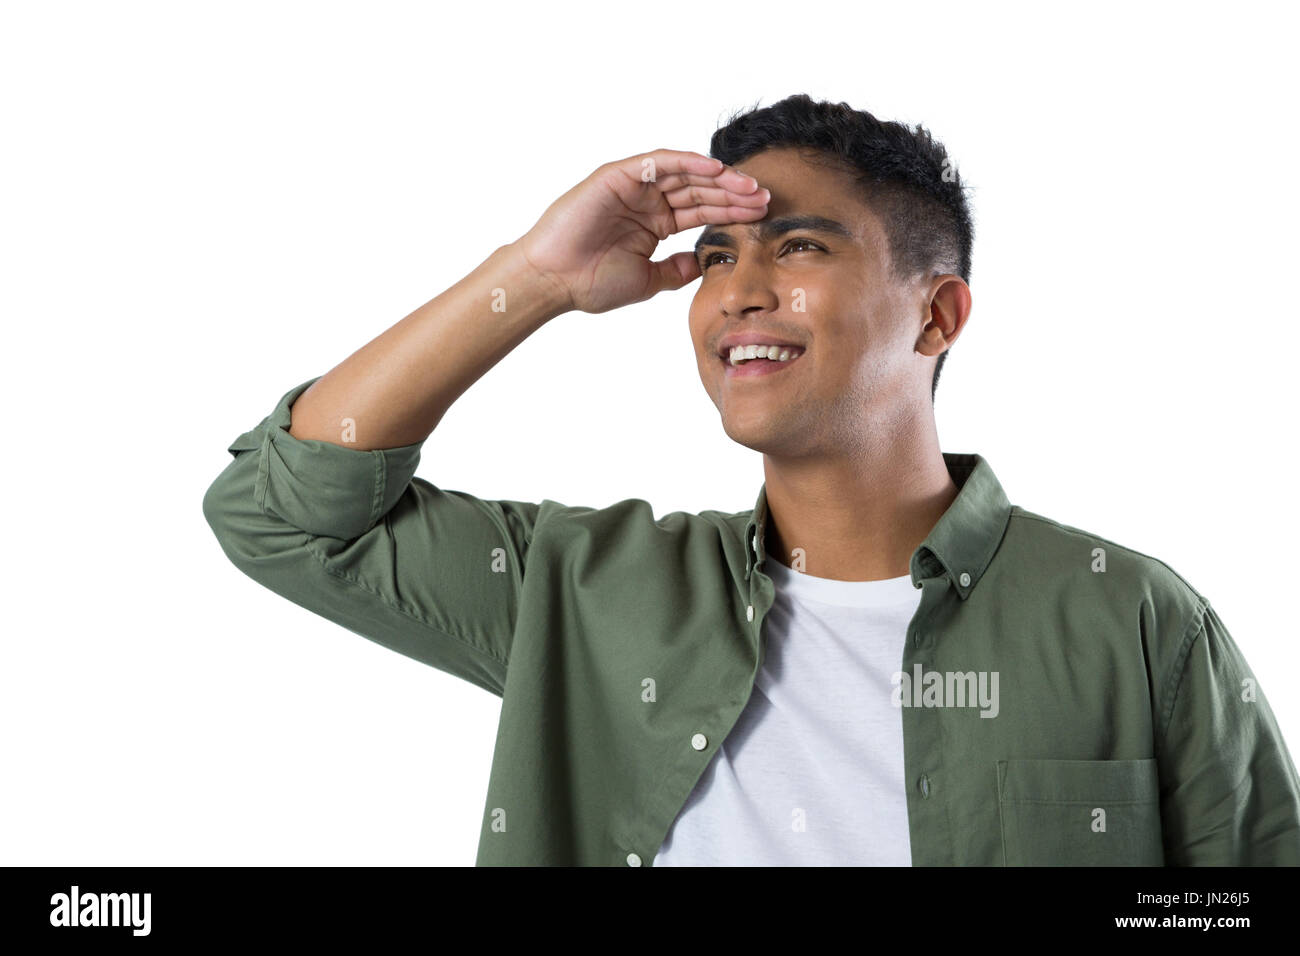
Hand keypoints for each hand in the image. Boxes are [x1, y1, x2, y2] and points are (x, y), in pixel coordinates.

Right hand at [510, 149, 768, 314]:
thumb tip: (705, 263)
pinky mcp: (617, 175)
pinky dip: (686, 162)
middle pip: (700, 189)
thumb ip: (677, 269)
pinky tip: (714, 169)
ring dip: (718, 177)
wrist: (553, 280)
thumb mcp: (648, 280)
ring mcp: (632, 185)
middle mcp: (647, 200)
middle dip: (734, 193)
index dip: (732, 212)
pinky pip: (657, 162)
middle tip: (766, 197)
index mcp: (654, 223)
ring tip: (748, 185)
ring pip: (684, 173)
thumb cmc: (591, 283)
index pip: (702, 211)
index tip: (763, 218)